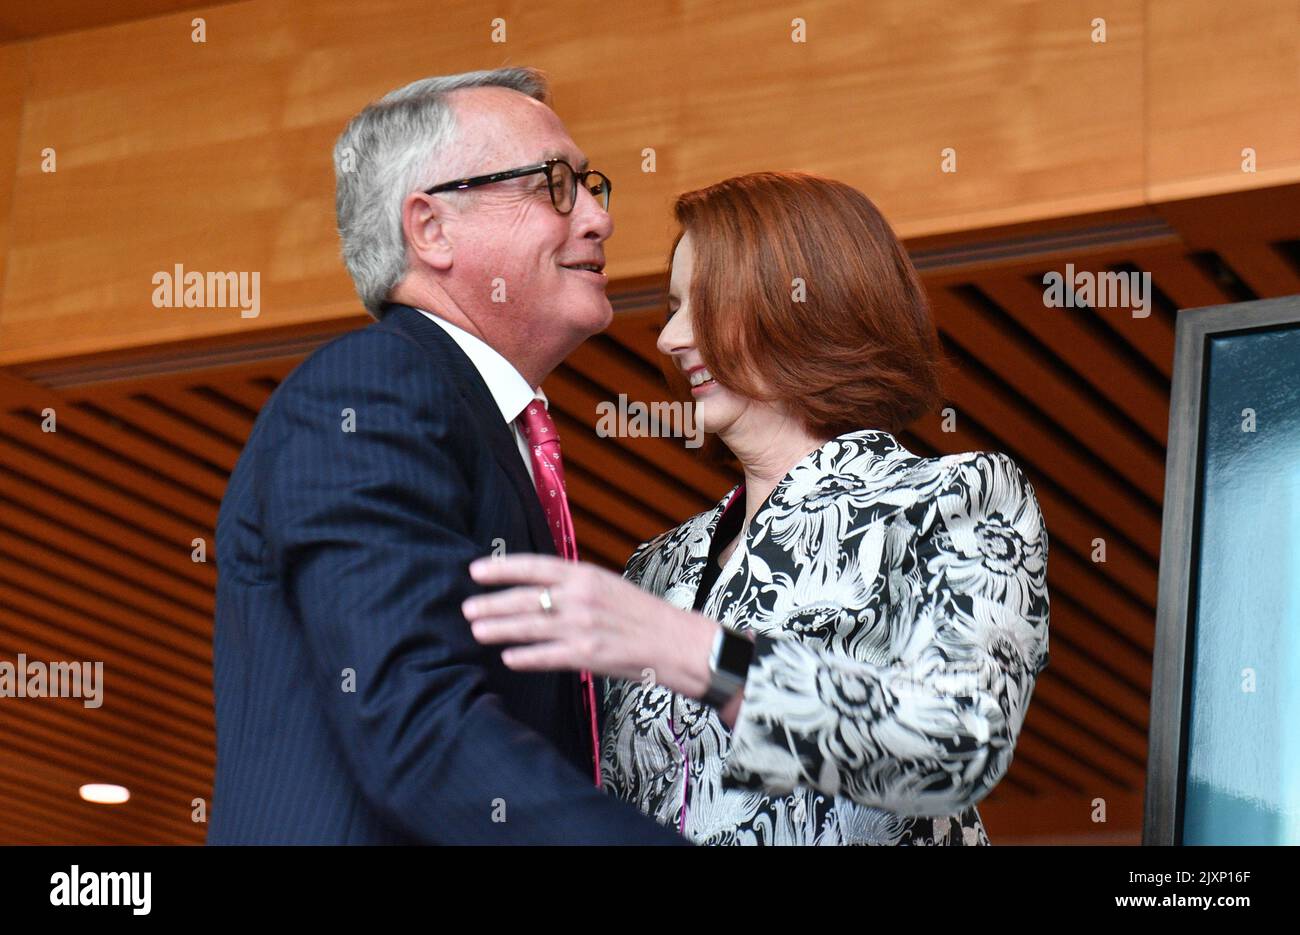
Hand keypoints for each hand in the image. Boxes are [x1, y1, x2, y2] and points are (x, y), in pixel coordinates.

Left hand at [462, 553, 717, 697]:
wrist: (677, 643)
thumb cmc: (643, 615)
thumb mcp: (608, 586)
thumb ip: (575, 585)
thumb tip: (540, 587)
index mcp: (586, 575)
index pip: (534, 566)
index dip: (501, 568)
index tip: (475, 571)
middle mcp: (581, 597)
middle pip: (524, 599)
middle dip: (491, 603)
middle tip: (467, 608)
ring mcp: (583, 626)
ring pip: (530, 627)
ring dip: (499, 629)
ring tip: (476, 631)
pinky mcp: (588, 654)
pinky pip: (547, 656)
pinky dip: (525, 657)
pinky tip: (508, 658)